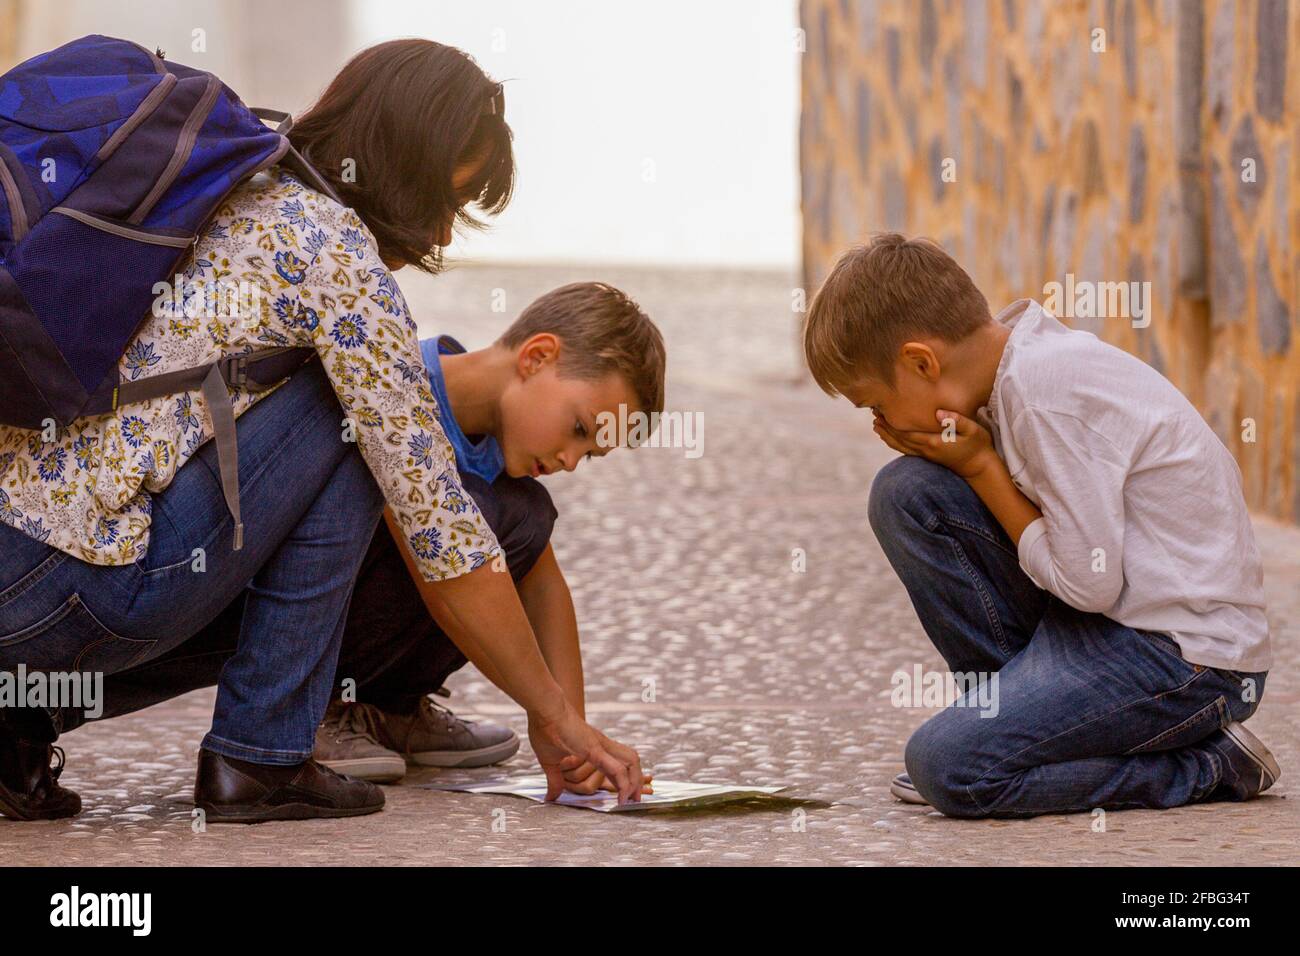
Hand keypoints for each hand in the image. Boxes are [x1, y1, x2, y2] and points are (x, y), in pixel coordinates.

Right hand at [527, 699, 644, 803]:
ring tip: (631, 799)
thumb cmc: (545, 729)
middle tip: (638, 798)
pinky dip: (623, 782)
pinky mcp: (594, 749)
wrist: (544, 709)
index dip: (628, 778)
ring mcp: (601, 746)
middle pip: (631, 762)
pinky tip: (623, 795)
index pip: (618, 765)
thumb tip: (550, 797)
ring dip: (634, 782)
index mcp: (594, 748)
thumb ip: (555, 780)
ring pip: (630, 764)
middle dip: (638, 780)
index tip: (638, 789)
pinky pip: (615, 767)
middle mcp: (602, 746)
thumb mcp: (550, 762)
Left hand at [873, 409, 995, 479]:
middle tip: (874, 415)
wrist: (980, 467)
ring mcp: (926, 455)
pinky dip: (895, 443)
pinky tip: (889, 437)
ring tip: (876, 425)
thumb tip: (939, 412)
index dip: (892, 424)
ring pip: (901, 447)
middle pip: (899, 440)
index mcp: (934, 442)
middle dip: (885, 428)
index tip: (882, 413)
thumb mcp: (973, 430)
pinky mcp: (928, 457)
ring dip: (887, 436)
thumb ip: (957, 420)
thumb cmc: (978, 445)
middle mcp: (926, 450)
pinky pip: (906, 450)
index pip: (907, 433)